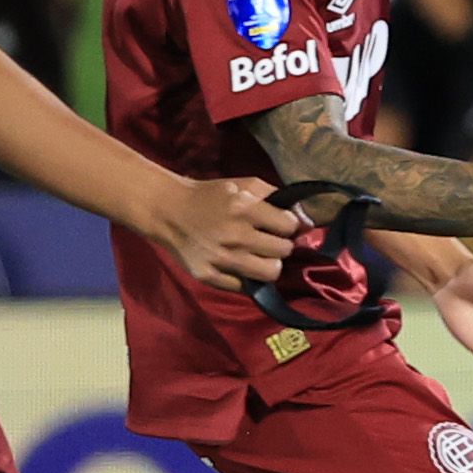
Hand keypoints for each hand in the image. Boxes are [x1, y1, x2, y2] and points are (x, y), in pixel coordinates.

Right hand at [142, 175, 300, 287]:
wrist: (166, 210)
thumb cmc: (209, 196)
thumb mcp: (243, 185)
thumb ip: (275, 196)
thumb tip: (306, 219)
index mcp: (245, 208)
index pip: (289, 226)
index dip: (288, 226)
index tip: (280, 226)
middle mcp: (235, 235)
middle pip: (283, 251)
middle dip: (280, 246)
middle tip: (269, 242)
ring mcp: (221, 258)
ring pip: (269, 273)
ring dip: (268, 265)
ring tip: (258, 257)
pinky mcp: (207, 276)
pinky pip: (243, 287)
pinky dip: (245, 279)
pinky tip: (239, 266)